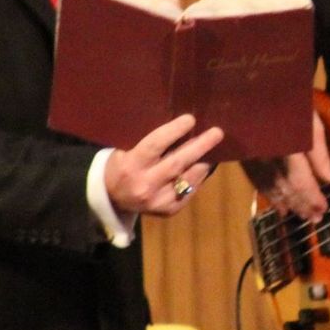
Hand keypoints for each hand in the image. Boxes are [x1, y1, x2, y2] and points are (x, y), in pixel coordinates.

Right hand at [104, 114, 222, 216]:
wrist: (112, 198)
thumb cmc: (122, 164)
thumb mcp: (126, 149)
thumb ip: (150, 142)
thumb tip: (182, 126)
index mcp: (130, 165)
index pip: (154, 145)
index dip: (174, 131)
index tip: (191, 119)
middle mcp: (144, 185)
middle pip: (177, 163)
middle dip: (199, 146)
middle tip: (217, 133)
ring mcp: (157, 201)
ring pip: (188, 179)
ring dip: (204, 162)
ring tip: (217, 148)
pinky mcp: (168, 210)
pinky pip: (190, 191)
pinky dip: (199, 177)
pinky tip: (205, 165)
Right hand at [241, 112, 329, 221]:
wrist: (257, 88)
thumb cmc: (291, 103)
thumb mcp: (311, 123)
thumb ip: (320, 154)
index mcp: (287, 150)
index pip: (301, 182)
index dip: (313, 199)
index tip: (324, 210)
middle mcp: (268, 159)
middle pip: (286, 189)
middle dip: (302, 206)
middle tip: (315, 219)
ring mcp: (254, 159)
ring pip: (271, 189)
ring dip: (287, 205)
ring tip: (301, 216)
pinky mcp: (245, 158)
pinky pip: (257, 182)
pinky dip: (269, 196)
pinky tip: (278, 206)